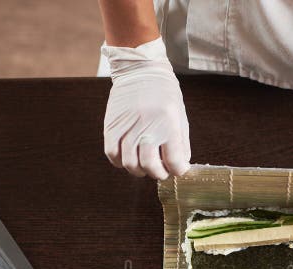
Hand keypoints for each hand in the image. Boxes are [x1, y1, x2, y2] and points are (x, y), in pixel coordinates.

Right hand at [102, 37, 189, 179]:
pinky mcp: (111, 126)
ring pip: (130, 164)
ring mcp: (127, 127)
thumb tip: (180, 167)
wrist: (140, 69)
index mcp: (168, 125)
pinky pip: (112, 154)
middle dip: (158, 174)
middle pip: (150, 166)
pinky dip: (120, 162)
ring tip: (144, 165)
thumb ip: (181, 143)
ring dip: (139, 170)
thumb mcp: (180, 116)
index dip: (178, 170)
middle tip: (161, 171)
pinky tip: (128, 157)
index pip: (174, 162)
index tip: (178, 168)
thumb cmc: (164, 93)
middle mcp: (147, 127)